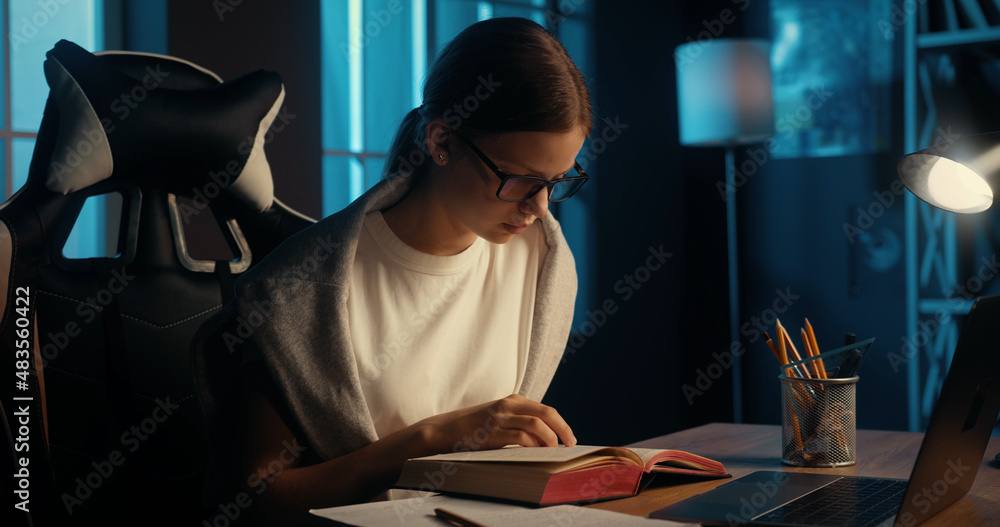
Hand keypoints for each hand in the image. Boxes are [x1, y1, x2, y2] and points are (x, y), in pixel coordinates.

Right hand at [412, 394, 576, 452]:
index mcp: (512, 400)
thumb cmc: (473, 427)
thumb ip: (517, 420)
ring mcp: (500, 418)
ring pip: (537, 425)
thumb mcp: (497, 416)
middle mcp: (508, 405)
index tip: (569, 438)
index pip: (546, 410)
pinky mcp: (493, 433)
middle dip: (563, 429)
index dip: (561, 424)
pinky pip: (521, 438)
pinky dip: (533, 446)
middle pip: (547, 413)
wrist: (444, 430)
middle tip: (570, 444)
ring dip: (550, 439)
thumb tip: (544, 438)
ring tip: (553, 451)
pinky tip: (536, 454)